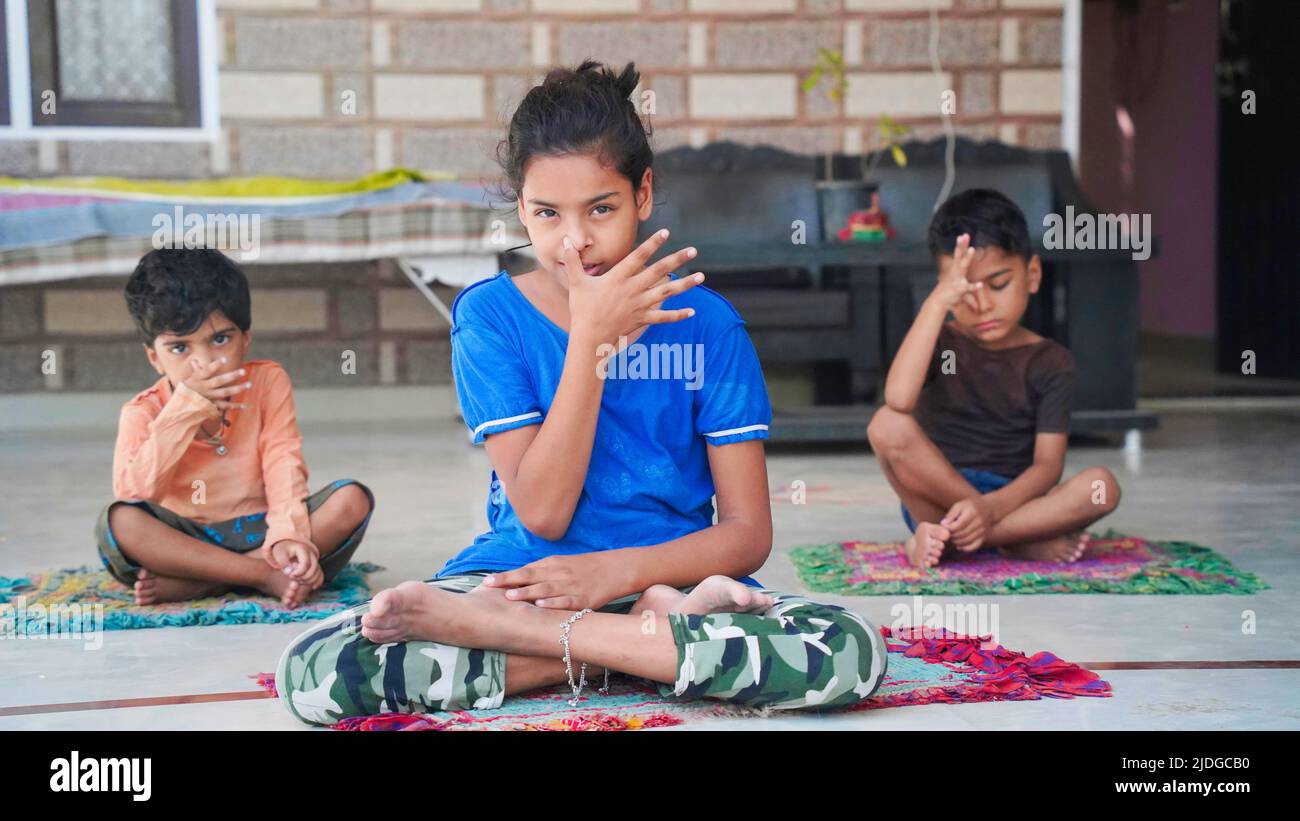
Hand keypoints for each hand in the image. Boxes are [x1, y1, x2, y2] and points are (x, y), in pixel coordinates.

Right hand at [181, 357, 250, 410]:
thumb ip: (196, 370)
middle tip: (243, 371)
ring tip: (249, 384)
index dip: (215, 365)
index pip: (207, 370)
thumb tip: (195, 360)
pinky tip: (244, 405)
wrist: (181, 408)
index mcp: (198, 379)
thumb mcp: (190, 379)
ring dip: (237, 389)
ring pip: (225, 393)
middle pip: (219, 381)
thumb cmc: (187, 391)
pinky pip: (224, 406)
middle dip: (231, 376)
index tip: (225, 359)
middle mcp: (204, 388)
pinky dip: (234, 406)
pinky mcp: (212, 406)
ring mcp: (209, 397)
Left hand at [266, 539, 323, 588]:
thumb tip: (289, 572)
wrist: (286, 547)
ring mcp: (315, 560)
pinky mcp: (315, 565)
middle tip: (295, 578)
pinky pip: (321, 574)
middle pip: (314, 568)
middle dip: (304, 577)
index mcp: (303, 549)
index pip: (305, 563)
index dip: (299, 572)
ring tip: (299, 581)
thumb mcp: (279, 554)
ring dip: (309, 580)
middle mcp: (311, 554)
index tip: (291, 575)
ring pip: (318, 572)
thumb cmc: (282, 550)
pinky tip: (313, 587)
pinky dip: (318, 581)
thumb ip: (283, 562)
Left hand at [479, 553, 625, 610]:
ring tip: (510, 596)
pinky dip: (553, 603)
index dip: (505, 576)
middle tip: (489, 587)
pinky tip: (541, 606)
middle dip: (509, 582)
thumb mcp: (562, 565)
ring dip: (527, 592)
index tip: (486, 581)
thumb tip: (515, 582)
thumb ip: (541, 573)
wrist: (615, 568)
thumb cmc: (584, 568)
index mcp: (552, 564)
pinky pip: (565, 601)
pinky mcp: (583, 599)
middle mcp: (558, 573)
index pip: (524, 570)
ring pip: (545, 589)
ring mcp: (570, 586)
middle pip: (530, 577)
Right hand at [561, 229, 705, 347]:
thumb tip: (565, 240)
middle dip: (677, 260)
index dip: (652, 244)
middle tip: (693, 250)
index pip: (638, 256)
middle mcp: (633, 289)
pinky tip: (692, 311)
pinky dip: (678, 315)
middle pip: (659, 271)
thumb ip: (572, 260)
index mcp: (618, 278)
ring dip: (685, 284)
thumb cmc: (582, 308)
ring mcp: (640, 305)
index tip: (666, 232)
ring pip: (667, 292)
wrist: (590, 336)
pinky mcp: (642, 319)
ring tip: (701, 276)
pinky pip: (663, 317)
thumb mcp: (576, 282)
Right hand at [929, 233, 981, 312]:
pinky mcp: (958, 289)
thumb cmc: (949, 292)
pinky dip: (974, 286)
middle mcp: (955, 272)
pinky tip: (981, 285)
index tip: (964, 235)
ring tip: (972, 249)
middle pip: (959, 256)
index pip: (959, 255)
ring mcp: (956, 279)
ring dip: (967, 258)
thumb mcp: (960, 287)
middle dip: (961, 246)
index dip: (961, 245)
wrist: (938, 302)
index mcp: (955, 269)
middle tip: (964, 236)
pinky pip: (967, 287)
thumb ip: (970, 290)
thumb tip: (976, 300)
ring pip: (962, 266)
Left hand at [940, 496, 996, 551]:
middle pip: (962, 534)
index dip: (948, 528)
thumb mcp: (959, 505)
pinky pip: (974, 546)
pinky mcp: (984, 537)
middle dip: (951, 535)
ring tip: (952, 537)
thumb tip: (943, 525)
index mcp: (972, 513)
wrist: (987, 508)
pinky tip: (958, 545)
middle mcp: (979, 523)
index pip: (958, 525)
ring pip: (966, 541)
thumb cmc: (969, 506)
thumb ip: (951, 515)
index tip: (944, 526)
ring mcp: (982, 531)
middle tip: (946, 533)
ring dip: (956, 542)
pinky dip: (965, 548)